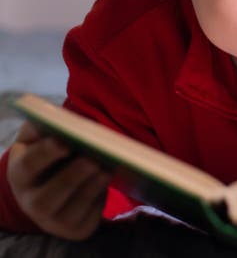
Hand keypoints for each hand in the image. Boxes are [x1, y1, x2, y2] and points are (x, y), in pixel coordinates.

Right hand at [7, 121, 111, 240]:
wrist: (52, 187)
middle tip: (92, 159)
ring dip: (89, 188)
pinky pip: (86, 218)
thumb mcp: (38, 139)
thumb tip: (56, 116)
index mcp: (19, 175)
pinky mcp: (73, 228)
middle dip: (71, 177)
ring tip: (106, 169)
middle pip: (47, 196)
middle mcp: (30, 202)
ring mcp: (51, 220)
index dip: (45, 154)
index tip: (65, 142)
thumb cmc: (47, 156)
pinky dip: (99, 200)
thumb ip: (43, 126)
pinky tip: (107, 182)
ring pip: (69, 210)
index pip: (28, 166)